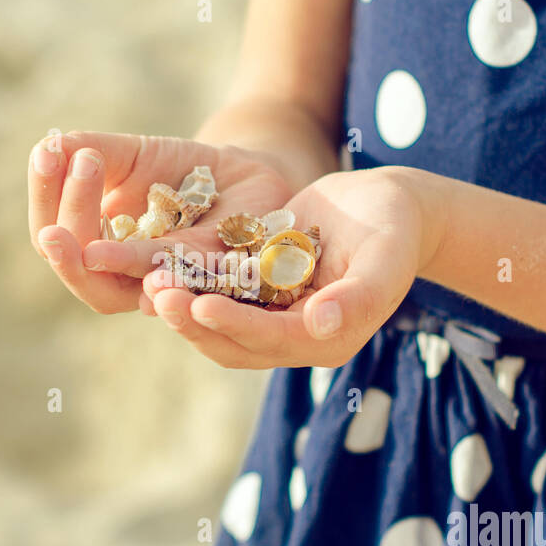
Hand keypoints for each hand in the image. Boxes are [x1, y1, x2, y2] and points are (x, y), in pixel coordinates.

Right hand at [28, 131, 293, 313]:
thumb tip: (48, 145)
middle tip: (55, 217)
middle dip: (65, 250)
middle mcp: (126, 280)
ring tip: (87, 248)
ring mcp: (170, 286)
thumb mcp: (128, 154)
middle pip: (84, 280)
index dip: (45, 197)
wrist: (241, 174)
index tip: (47, 152)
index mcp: (95, 251)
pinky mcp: (216, 277)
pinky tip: (150, 272)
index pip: (55, 237)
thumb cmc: (176, 170)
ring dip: (104, 267)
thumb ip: (88, 150)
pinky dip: (167, 275)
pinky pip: (190, 281)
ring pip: (128, 291)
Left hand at [142, 166, 441, 368]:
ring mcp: (274, 315)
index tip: (197, 306)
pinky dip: (189, 283)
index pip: (272, 339)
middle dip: (193, 320)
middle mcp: (296, 336)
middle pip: (234, 340)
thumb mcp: (386, 256)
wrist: (389, 204)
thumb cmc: (395, 226)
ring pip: (217, 323)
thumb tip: (321, 325)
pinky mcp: (257, 289)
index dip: (234, 325)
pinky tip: (158, 262)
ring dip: (182, 306)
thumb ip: (360, 294)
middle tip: (154, 292)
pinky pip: (216, 293)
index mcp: (329, 337)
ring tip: (149, 279)